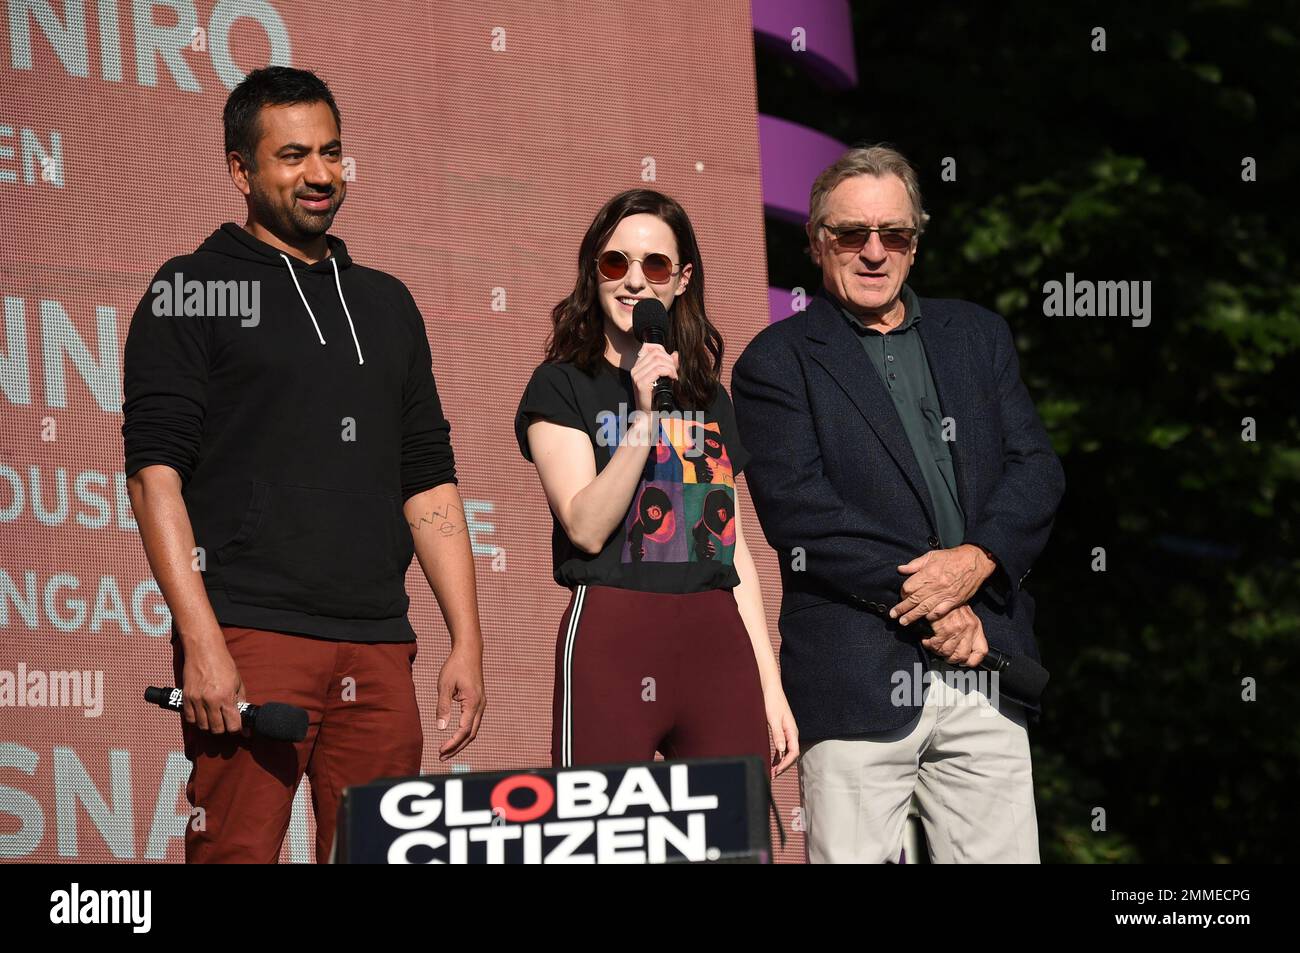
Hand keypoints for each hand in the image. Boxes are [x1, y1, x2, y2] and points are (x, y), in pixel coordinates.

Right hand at [181, 633, 245, 734]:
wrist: (203, 650)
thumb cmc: (222, 663)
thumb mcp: (237, 681)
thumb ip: (240, 699)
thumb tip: (242, 713)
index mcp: (226, 696)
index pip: (232, 725)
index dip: (237, 729)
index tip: (238, 727)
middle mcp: (211, 701)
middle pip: (217, 729)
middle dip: (223, 728)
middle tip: (226, 723)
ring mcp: (196, 700)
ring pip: (202, 726)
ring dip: (209, 725)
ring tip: (214, 718)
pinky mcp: (186, 698)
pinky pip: (190, 718)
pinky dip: (196, 720)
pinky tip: (202, 714)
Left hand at [435, 642, 485, 760]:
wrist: (469, 652)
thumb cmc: (455, 666)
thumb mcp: (444, 685)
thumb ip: (442, 707)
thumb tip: (441, 728)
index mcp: (473, 702)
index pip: (464, 730)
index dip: (452, 743)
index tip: (440, 750)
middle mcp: (480, 706)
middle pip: (471, 734)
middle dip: (457, 747)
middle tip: (441, 757)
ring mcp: (481, 704)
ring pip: (473, 730)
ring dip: (461, 742)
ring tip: (446, 750)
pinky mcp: (478, 702)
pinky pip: (473, 722)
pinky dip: (464, 733)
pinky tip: (454, 736)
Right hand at [631, 342, 678, 416]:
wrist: (649, 415)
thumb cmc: (656, 398)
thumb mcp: (662, 377)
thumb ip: (668, 365)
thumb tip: (676, 354)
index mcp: (638, 366)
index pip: (649, 347)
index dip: (663, 350)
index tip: (670, 361)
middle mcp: (635, 369)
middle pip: (656, 353)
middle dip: (669, 360)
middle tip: (674, 371)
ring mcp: (637, 376)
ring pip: (658, 360)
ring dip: (670, 367)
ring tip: (674, 376)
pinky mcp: (641, 383)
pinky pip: (658, 370)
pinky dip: (669, 372)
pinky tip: (672, 378)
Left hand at [764, 687, 799, 778]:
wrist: (771, 690)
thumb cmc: (773, 702)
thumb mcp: (773, 719)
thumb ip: (777, 734)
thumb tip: (781, 750)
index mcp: (792, 731)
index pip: (793, 753)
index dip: (786, 764)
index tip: (777, 771)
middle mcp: (791, 733)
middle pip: (791, 755)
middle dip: (783, 766)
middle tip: (772, 775)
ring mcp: (787, 733)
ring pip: (787, 753)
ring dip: (780, 763)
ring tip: (771, 772)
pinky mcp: (782, 731)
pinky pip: (782, 748)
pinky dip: (778, 756)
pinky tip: (772, 762)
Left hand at [891, 544, 995, 624]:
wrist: (975, 561)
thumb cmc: (951, 557)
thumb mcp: (931, 556)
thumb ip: (915, 564)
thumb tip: (900, 569)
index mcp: (928, 574)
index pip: (909, 587)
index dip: (903, 593)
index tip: (901, 595)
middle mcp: (935, 586)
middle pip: (914, 600)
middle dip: (902, 609)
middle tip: (893, 616)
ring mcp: (945, 594)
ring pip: (924, 608)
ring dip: (913, 616)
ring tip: (903, 622)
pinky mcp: (954, 601)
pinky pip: (940, 612)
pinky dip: (931, 616)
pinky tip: (925, 620)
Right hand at [920, 604, 988, 667]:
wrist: (941, 590)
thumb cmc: (951, 605)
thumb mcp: (965, 616)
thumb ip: (967, 632)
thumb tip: (964, 651)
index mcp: (975, 626)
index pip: (981, 651)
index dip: (973, 661)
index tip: (964, 662)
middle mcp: (969, 629)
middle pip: (962, 656)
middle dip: (950, 658)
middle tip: (943, 653)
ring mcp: (957, 629)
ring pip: (947, 653)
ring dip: (937, 651)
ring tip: (934, 645)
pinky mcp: (944, 628)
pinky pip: (936, 645)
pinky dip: (929, 645)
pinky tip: (927, 640)